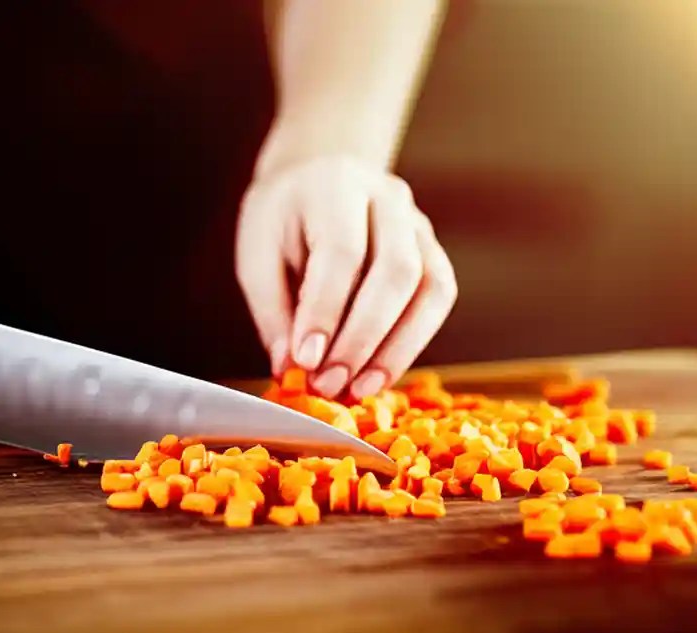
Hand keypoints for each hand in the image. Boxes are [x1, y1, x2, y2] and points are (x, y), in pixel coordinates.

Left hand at [236, 155, 455, 398]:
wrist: (314, 179)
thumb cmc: (281, 220)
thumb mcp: (257, 256)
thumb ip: (274, 311)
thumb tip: (292, 368)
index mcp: (336, 186)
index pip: (342, 252)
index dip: (326, 311)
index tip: (306, 360)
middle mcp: (388, 198)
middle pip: (396, 270)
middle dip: (363, 337)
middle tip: (330, 383)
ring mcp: (418, 223)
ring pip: (430, 288)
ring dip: (397, 348)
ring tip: (360, 389)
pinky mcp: (432, 251)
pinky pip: (438, 300)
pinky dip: (411, 343)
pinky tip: (379, 373)